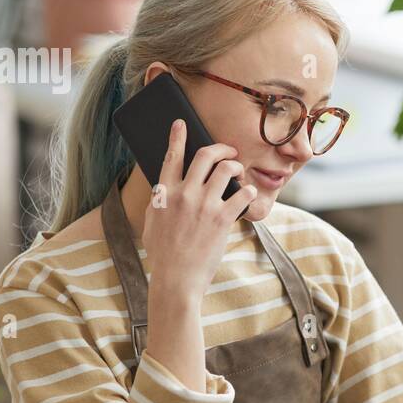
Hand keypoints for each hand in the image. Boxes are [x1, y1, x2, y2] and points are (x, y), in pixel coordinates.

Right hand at [143, 119, 257, 304]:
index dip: (177, 137)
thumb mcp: (153, 222)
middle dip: (221, 148)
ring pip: (227, 168)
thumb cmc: (163, 254)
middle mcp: (185, 194)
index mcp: (164, 193)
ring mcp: (204, 204)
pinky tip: (249, 195)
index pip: (171, 157)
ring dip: (236, 166)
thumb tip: (166, 187)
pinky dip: (249, 191)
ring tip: (239, 172)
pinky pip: (243, 193)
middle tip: (228, 151)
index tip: (181, 123)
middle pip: (205, 155)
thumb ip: (160, 201)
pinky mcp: (222, 218)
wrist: (176, 279)